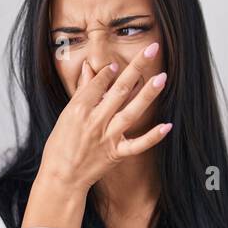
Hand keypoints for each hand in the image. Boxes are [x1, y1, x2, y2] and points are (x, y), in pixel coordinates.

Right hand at [37, 42, 171, 190]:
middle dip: (135, 68)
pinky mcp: (116, 153)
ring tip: (161, 78)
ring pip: (131, 112)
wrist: (61, 177)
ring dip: (147, 94)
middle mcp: (95, 121)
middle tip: (151, 50)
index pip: (98, 84)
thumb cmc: (60, 146)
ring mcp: (107, 137)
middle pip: (118, 90)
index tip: (119, 62)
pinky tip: (166, 125)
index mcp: (79, 110)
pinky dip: (152, 136)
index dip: (110, 71)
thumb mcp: (66, 115)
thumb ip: (81, 91)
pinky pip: (137, 144)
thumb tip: (88, 68)